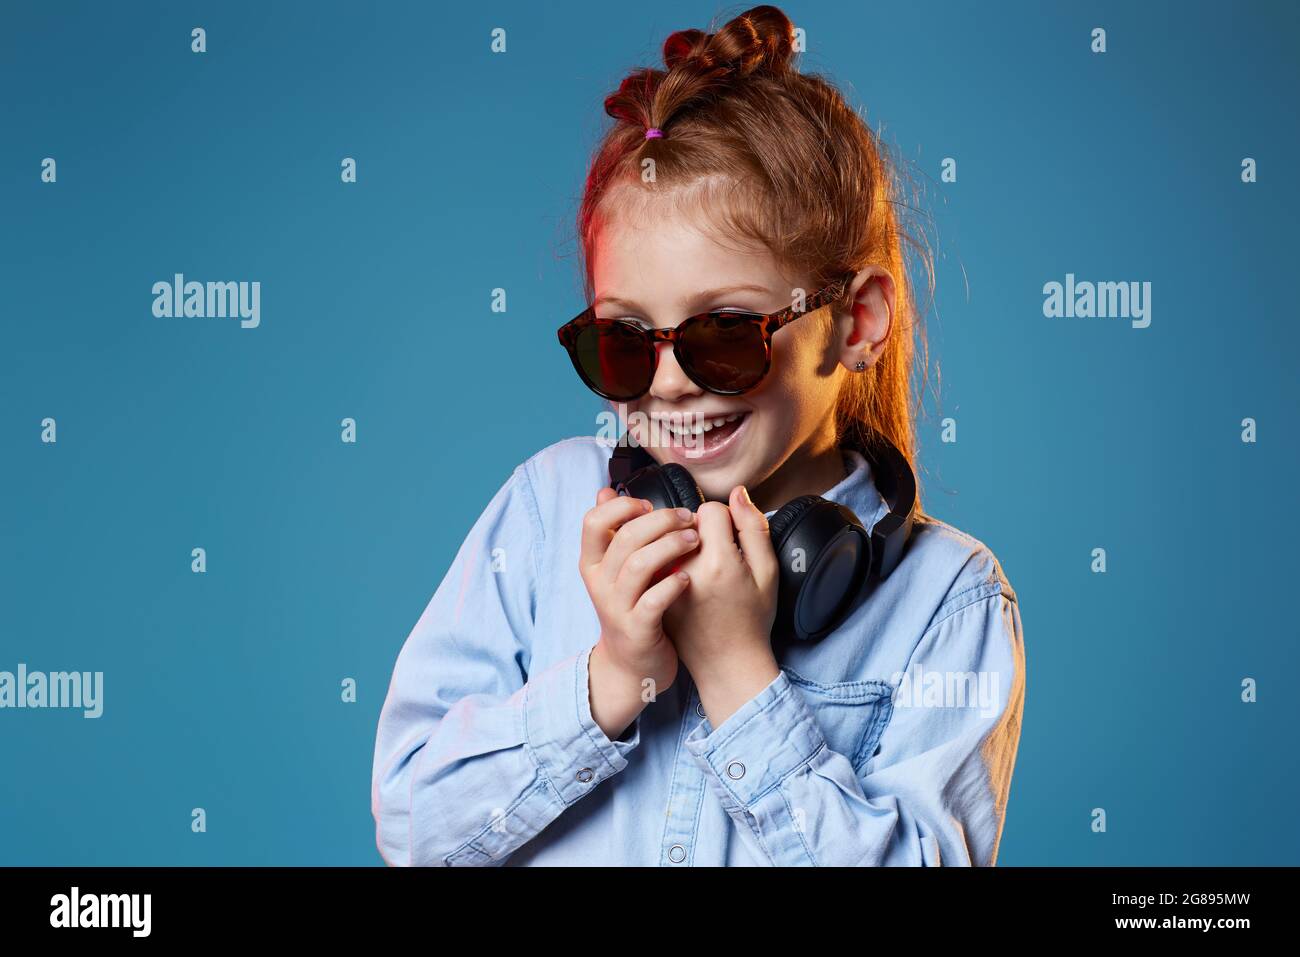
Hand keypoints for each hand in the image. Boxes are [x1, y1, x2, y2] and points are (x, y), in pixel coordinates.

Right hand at [580, 488, 700, 738]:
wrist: (632, 665)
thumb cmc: (632, 607)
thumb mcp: (615, 570)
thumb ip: (613, 532)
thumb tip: (606, 490)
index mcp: (592, 563)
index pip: (592, 521)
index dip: (622, 506)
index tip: (649, 504)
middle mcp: (599, 583)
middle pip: (624, 538)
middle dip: (660, 521)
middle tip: (688, 518)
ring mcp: (616, 607)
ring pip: (638, 565)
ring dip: (670, 546)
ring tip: (694, 540)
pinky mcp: (637, 629)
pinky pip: (653, 601)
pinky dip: (672, 585)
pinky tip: (689, 578)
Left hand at [662, 485, 780, 726]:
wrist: (728, 664)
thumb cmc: (752, 619)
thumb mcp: (767, 573)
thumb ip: (753, 528)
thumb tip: (737, 493)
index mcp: (719, 561)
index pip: (709, 510)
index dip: (723, 519)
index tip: (730, 537)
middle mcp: (688, 569)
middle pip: (682, 522)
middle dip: (697, 529)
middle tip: (713, 552)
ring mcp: (665, 582)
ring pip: (664, 539)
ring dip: (677, 543)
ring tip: (696, 564)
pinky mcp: (653, 593)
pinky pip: (653, 560)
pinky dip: (664, 560)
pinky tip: (680, 576)